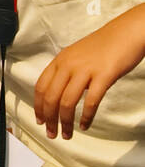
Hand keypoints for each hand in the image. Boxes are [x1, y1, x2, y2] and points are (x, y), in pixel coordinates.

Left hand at [33, 7, 144, 136]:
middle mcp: (68, 65)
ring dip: (64, 122)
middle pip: (51, 98)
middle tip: (51, 134)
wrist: (128, 32)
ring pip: (66, 102)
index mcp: (60, 60)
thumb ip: (67, 71)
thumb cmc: (106, 44)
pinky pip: (90, 101)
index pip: (41, 87)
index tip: (39, 120)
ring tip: (66, 134)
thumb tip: (59, 91)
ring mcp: (85, 70)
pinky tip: (85, 125)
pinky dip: (86, 117)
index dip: (38, 106)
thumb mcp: (77, 55)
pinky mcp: (103, 75)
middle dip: (49, 119)